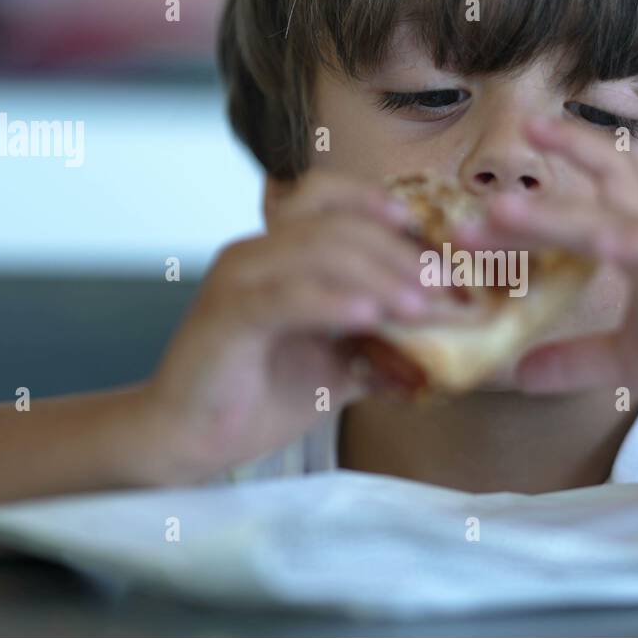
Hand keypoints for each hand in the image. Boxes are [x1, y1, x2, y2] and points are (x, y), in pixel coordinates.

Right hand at [140, 171, 446, 482]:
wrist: (188, 439)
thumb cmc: (261, 396)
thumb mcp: (336, 365)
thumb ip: (382, 344)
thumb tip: (446, 342)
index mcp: (276, 252)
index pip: (328, 197)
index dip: (383, 207)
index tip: (434, 238)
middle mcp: (255, 252)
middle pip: (338, 226)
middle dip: (402, 255)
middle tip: (448, 288)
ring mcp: (237, 279)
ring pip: (317, 252)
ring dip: (379, 275)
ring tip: (423, 305)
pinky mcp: (226, 316)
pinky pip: (286, 297)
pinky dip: (332, 302)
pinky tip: (370, 316)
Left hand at [458, 116, 637, 440]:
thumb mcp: (623, 363)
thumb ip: (574, 358)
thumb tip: (519, 373)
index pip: (601, 189)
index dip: (564, 162)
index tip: (519, 145)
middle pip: (610, 178)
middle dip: (562, 153)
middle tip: (510, 132)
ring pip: (613, 218)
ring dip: (554, 215)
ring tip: (500, 209)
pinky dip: (627, 243)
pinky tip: (595, 240)